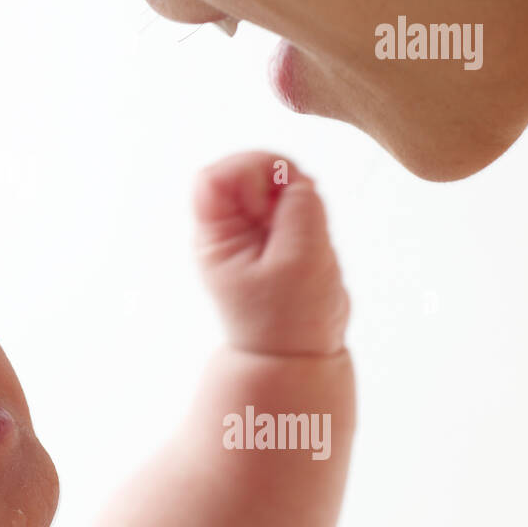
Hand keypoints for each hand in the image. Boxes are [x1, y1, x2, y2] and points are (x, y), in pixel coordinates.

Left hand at [193, 152, 348, 355]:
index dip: (250, 170)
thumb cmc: (292, 318)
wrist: (295, 357)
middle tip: (304, 207)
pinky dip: (304, 210)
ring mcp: (248, 233)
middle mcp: (225, 231)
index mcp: (216, 238)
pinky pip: (287, 205)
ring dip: (295, 198)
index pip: (215, 177)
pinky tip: (312, 237)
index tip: (280, 193)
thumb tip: (297, 178)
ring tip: (308, 234)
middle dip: (278, 179)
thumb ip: (300, 210)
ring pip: (270, 186)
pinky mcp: (271, 237)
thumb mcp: (302, 260)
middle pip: (243, 173)